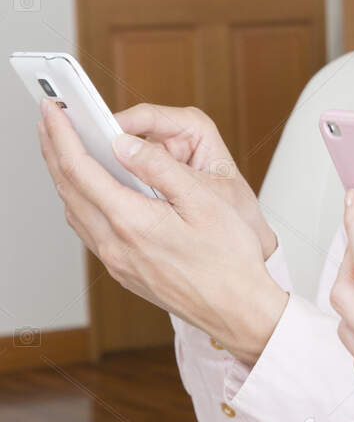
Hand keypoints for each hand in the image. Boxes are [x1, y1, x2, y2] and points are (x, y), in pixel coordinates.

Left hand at [38, 99, 287, 363]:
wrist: (237, 311)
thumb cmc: (230, 259)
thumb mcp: (203, 201)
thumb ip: (160, 168)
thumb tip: (124, 142)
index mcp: (132, 221)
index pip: (80, 169)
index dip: (62, 135)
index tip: (52, 111)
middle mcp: (116, 244)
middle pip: (68, 189)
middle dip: (53, 150)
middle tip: (48, 122)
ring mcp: (117, 261)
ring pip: (74, 211)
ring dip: (63, 177)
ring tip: (63, 150)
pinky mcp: (124, 271)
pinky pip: (88, 231)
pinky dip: (79, 202)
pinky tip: (89, 192)